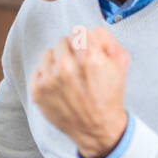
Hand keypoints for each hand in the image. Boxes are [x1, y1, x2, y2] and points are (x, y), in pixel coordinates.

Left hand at [29, 26, 129, 157]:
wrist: (97, 128)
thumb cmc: (109, 95)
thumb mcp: (120, 63)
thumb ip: (106, 38)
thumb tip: (89, 29)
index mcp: (89, 58)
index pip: (78, 31)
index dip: (84, 41)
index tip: (86, 52)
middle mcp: (66, 68)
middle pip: (62, 41)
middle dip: (71, 51)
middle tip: (79, 67)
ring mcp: (50, 81)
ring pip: (48, 53)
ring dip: (57, 61)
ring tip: (69, 77)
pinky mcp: (37, 92)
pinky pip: (38, 69)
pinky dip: (47, 75)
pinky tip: (60, 86)